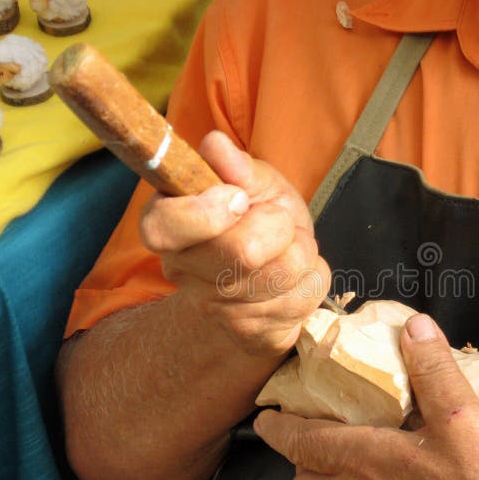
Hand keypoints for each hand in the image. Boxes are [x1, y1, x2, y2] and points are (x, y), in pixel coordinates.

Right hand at [139, 130, 330, 356]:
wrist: (273, 277)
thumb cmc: (260, 221)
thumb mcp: (255, 184)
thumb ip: (238, 167)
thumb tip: (216, 145)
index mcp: (168, 225)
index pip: (164, 226)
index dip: (208, 211)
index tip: (238, 199)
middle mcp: (183, 272)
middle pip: (243, 252)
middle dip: (279, 226)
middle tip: (277, 221)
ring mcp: (216, 309)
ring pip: (284, 273)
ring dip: (302, 251)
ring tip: (288, 247)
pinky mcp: (252, 334)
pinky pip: (305, 296)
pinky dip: (313, 277)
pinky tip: (296, 276)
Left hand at [254, 314, 478, 479]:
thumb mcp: (463, 418)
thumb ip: (434, 370)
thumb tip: (414, 328)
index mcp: (367, 462)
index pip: (303, 444)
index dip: (278, 429)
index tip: (265, 418)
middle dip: (299, 456)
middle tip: (312, 431)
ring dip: (329, 476)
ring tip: (351, 451)